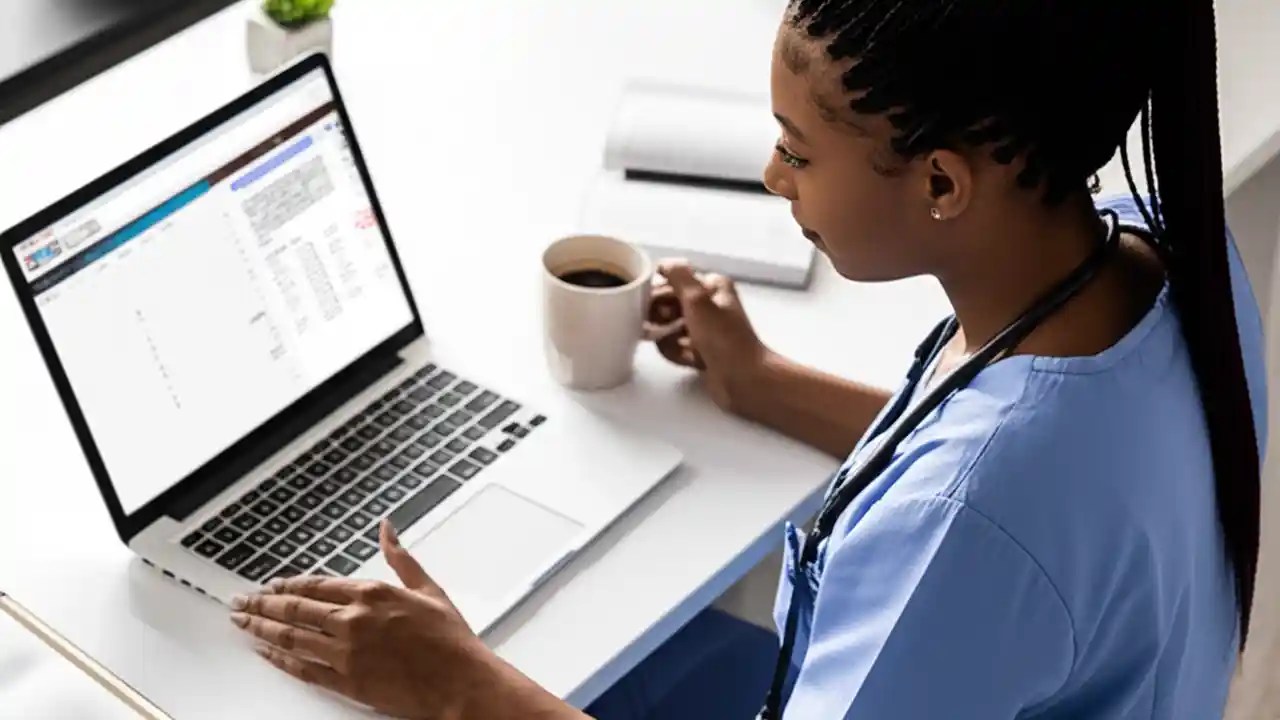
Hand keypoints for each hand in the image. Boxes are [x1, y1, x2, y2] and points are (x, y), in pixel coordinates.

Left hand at [230, 521, 496, 718]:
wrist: (460, 683)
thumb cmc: (450, 640)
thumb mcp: (428, 588)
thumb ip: (400, 557)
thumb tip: (387, 528)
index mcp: (372, 593)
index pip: (316, 584)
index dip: (289, 584)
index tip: (271, 584)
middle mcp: (353, 620)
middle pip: (295, 608)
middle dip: (263, 604)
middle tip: (241, 601)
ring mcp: (346, 653)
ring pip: (291, 637)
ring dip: (262, 628)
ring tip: (242, 622)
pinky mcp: (347, 682)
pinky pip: (303, 669)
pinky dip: (280, 660)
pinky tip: (265, 653)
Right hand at [646, 259, 770, 412]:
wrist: (743, 378)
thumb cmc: (721, 337)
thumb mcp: (698, 300)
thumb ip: (678, 276)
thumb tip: (664, 261)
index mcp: (712, 286)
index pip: (675, 280)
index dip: (657, 291)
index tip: (643, 305)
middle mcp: (710, 304)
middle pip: (671, 304)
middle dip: (659, 316)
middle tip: (652, 327)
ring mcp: (707, 329)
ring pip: (671, 327)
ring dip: (666, 337)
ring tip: (673, 345)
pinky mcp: (703, 351)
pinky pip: (678, 347)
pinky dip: (677, 352)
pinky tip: (686, 359)